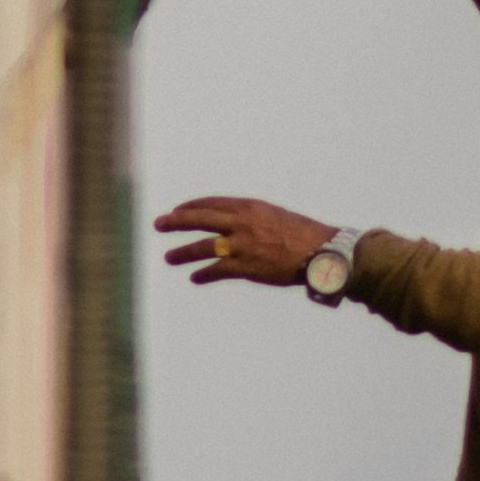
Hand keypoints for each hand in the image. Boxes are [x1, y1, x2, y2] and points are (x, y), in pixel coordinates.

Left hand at [156, 195, 333, 287]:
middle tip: (159, 224)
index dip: (192, 206)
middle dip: (176, 221)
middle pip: (200, 219)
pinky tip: (195, 277)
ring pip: (203, 247)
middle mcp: (241, 223)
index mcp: (249, 207)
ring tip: (169, 258)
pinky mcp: (246, 267)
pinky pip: (217, 271)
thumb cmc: (301, 234)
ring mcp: (242, 246)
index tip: (178, 209)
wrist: (319, 252)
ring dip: (183, 253)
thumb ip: (250, 217)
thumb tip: (233, 221)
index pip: (212, 203)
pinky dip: (204, 274)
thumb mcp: (273, 215)